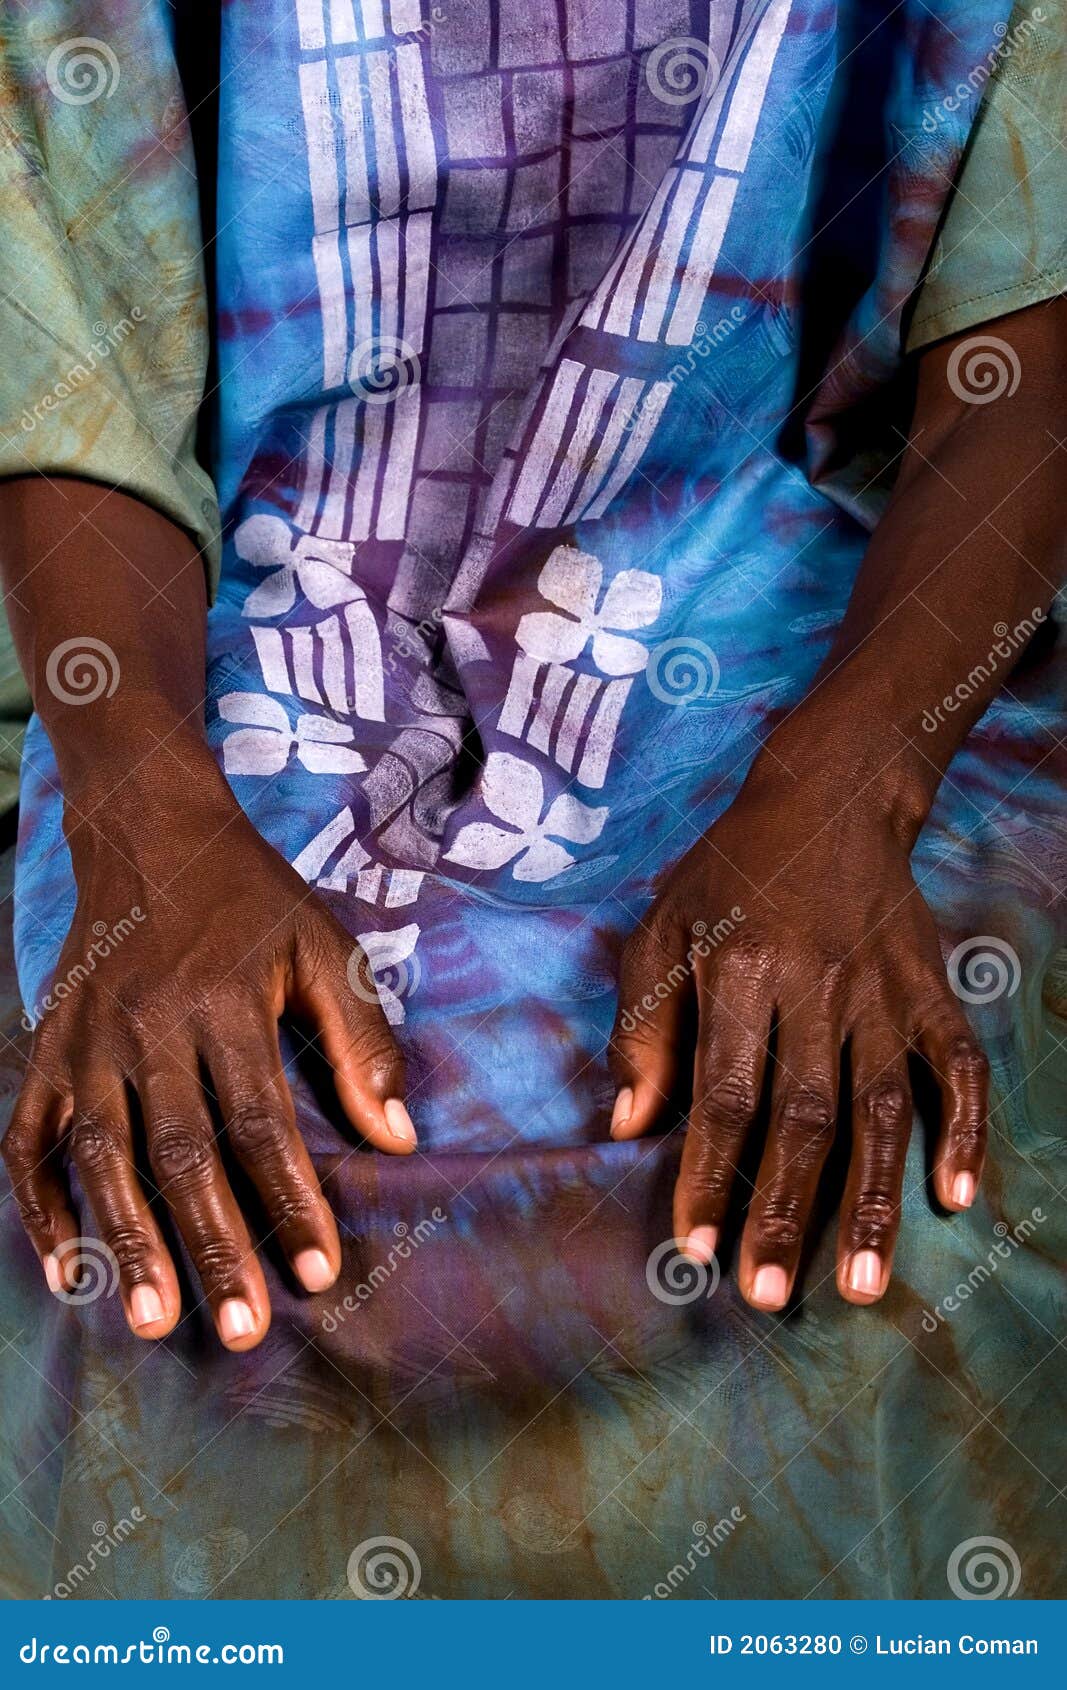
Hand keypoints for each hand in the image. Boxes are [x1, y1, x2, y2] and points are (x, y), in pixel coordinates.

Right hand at [1, 740, 412, 1350]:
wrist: (150, 831)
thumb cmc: (251, 901)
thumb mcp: (324, 946)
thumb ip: (362, 1039)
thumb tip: (399, 1139)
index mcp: (226, 1001)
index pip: (262, 1122)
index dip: (289, 1202)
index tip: (317, 1274)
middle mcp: (149, 1025)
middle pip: (180, 1151)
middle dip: (211, 1245)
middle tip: (239, 1329)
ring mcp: (87, 1041)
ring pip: (102, 1155)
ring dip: (126, 1241)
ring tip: (153, 1319)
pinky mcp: (46, 1049)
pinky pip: (30, 1139)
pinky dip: (41, 1207)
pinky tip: (66, 1271)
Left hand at [609, 766, 988, 1310]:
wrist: (831, 799)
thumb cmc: (729, 873)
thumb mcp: (663, 928)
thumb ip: (644, 1027)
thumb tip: (627, 1128)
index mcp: (741, 970)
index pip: (724, 1094)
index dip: (710, 1176)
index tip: (696, 1250)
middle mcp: (817, 985)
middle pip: (803, 1115)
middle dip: (784, 1210)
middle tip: (767, 1296)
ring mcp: (883, 989)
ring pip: (883, 1108)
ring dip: (872, 1200)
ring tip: (860, 1284)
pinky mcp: (932, 986)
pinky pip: (958, 1065)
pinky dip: (964, 1129)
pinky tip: (955, 1197)